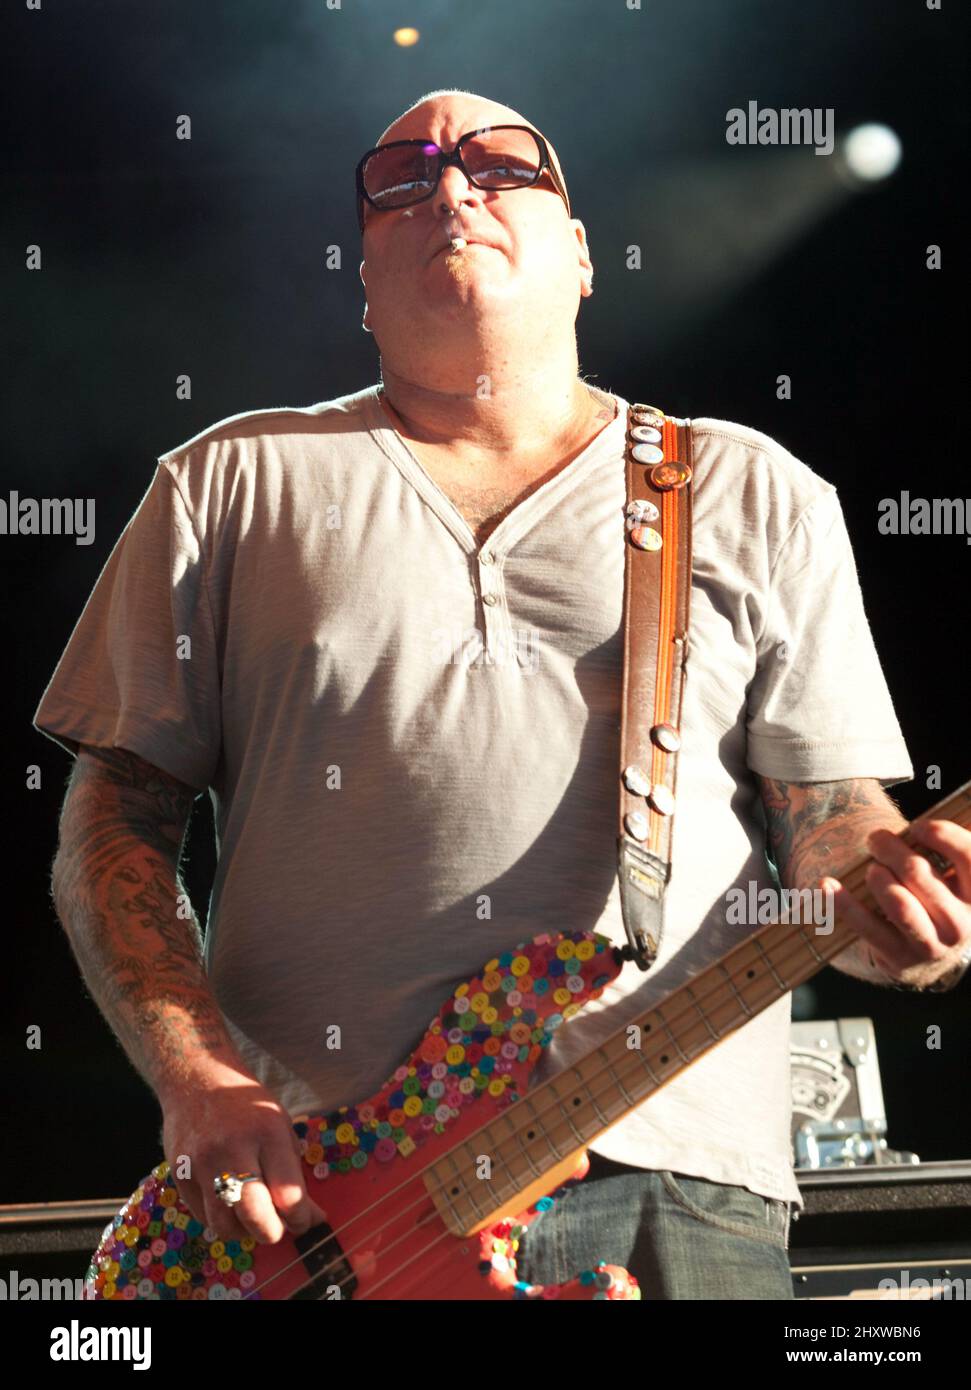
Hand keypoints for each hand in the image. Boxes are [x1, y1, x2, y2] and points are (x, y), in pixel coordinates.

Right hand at [159, 1061, 327, 1244]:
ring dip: (244, 1231)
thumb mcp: (279, 1125)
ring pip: (224, 1226)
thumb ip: (292, 1172)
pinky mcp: (179, 1175)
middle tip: (279, 1226)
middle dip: (272, 1232)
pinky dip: (221, 1218)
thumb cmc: (245, 1105)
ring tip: (252, 1214)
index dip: (301, 1217)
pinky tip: (229, 1200)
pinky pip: (203, 1216)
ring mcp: (201, 1164)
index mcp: (267, 1132)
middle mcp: (232, 1148)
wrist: (195, 1078)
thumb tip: (309, 1219)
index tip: (305, 1220)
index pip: (288, 1195)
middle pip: (255, 1216)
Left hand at [823, 818, 970, 988]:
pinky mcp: (898, 957)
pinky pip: (866, 926)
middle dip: (891, 850)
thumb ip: (945, 851)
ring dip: (877, 877)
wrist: (925, 957)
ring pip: (899, 904)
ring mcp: (930, 945)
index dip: (943, 835)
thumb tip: (927, 820)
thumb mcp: (949, 879)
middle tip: (875, 839)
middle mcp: (960, 924)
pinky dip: (843, 903)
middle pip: (919, 874)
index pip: (969, 857)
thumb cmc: (933, 900)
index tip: (917, 826)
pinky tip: (826, 885)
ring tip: (871, 868)